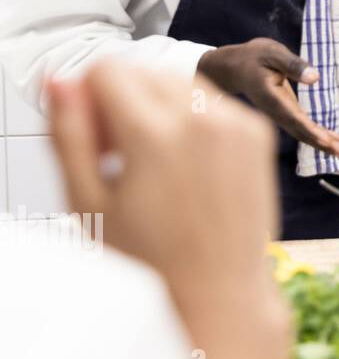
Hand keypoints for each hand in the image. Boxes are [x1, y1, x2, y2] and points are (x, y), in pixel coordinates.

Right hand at [47, 61, 291, 358]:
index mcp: (155, 135)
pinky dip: (193, 118)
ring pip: (179, 81)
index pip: (107, 69)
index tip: (94, 144)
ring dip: (157, 106)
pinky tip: (186, 166)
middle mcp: (203, 119)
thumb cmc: (149, 259)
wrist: (220, 289)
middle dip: (122, 100)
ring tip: (153, 165)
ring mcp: (237, 123)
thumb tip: (60, 79)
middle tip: (120, 159)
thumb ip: (70, 134)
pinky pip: (213, 101)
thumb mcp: (88, 203)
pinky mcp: (258, 133)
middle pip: (143, 70)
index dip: (88, 101)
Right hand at [196, 37, 338, 159]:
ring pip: (302, 133)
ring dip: (323, 144)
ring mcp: (279, 114)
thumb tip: (315, 78)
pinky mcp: (284, 113)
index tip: (325, 140)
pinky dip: (317, 136)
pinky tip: (333, 141)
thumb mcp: (272, 53)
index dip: (309, 129)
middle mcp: (274, 110)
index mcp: (271, 96)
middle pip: (300, 131)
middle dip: (322, 143)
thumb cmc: (254, 56)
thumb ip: (293, 64)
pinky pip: (301, 128)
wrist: (234, 67)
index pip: (292, 115)